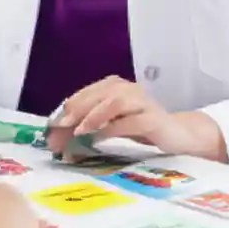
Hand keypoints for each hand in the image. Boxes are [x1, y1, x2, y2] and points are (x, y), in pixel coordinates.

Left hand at [46, 76, 228, 161]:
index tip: (50, 128)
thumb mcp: (110, 125)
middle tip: (59, 129)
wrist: (178, 135)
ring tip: (80, 130)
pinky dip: (114, 127)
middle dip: (75, 112)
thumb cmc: (140, 128)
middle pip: (96, 95)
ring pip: (115, 101)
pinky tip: (101, 137)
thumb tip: (56, 141)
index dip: (65, 110)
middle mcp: (127, 89)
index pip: (84, 94)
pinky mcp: (154, 118)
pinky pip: (133, 120)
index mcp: (113, 86)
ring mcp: (142, 102)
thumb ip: (86, 128)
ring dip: (95, 115)